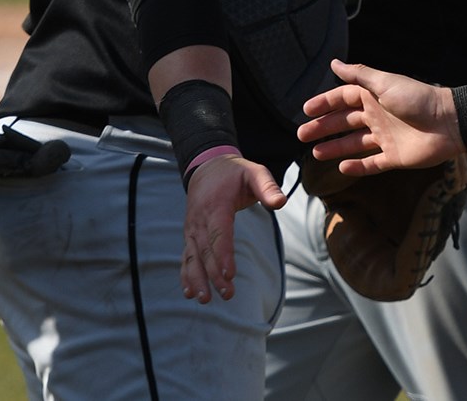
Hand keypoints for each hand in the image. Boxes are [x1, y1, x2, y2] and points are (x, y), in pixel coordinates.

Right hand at [180, 154, 284, 303]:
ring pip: (193, 256)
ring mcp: (192, 228)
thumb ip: (268, 187)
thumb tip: (280, 203)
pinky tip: (189, 292)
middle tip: (228, 294)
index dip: (223, 254)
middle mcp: (200, 219)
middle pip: (206, 250)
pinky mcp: (190, 234)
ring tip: (204, 299)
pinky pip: (186, 255)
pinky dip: (186, 274)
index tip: (229, 274)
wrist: (207, 167)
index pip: (219, 233)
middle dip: (214, 274)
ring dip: (197, 279)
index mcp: (216, 205)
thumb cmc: (236, 173)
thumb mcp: (255, 172)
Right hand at [297, 60, 461, 175]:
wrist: (448, 122)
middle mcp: (377, 116)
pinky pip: (372, 163)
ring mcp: (386, 137)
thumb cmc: (417, 98)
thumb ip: (359, 76)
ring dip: (335, 148)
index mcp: (373, 97)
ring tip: (316, 153)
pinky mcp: (395, 156)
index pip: (342, 99)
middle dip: (323, 128)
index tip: (305, 111)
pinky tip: (342, 168)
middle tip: (303, 135)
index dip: (324, 104)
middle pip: (344, 123)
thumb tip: (334, 63)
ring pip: (354, 144)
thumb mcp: (385, 83)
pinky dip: (358, 166)